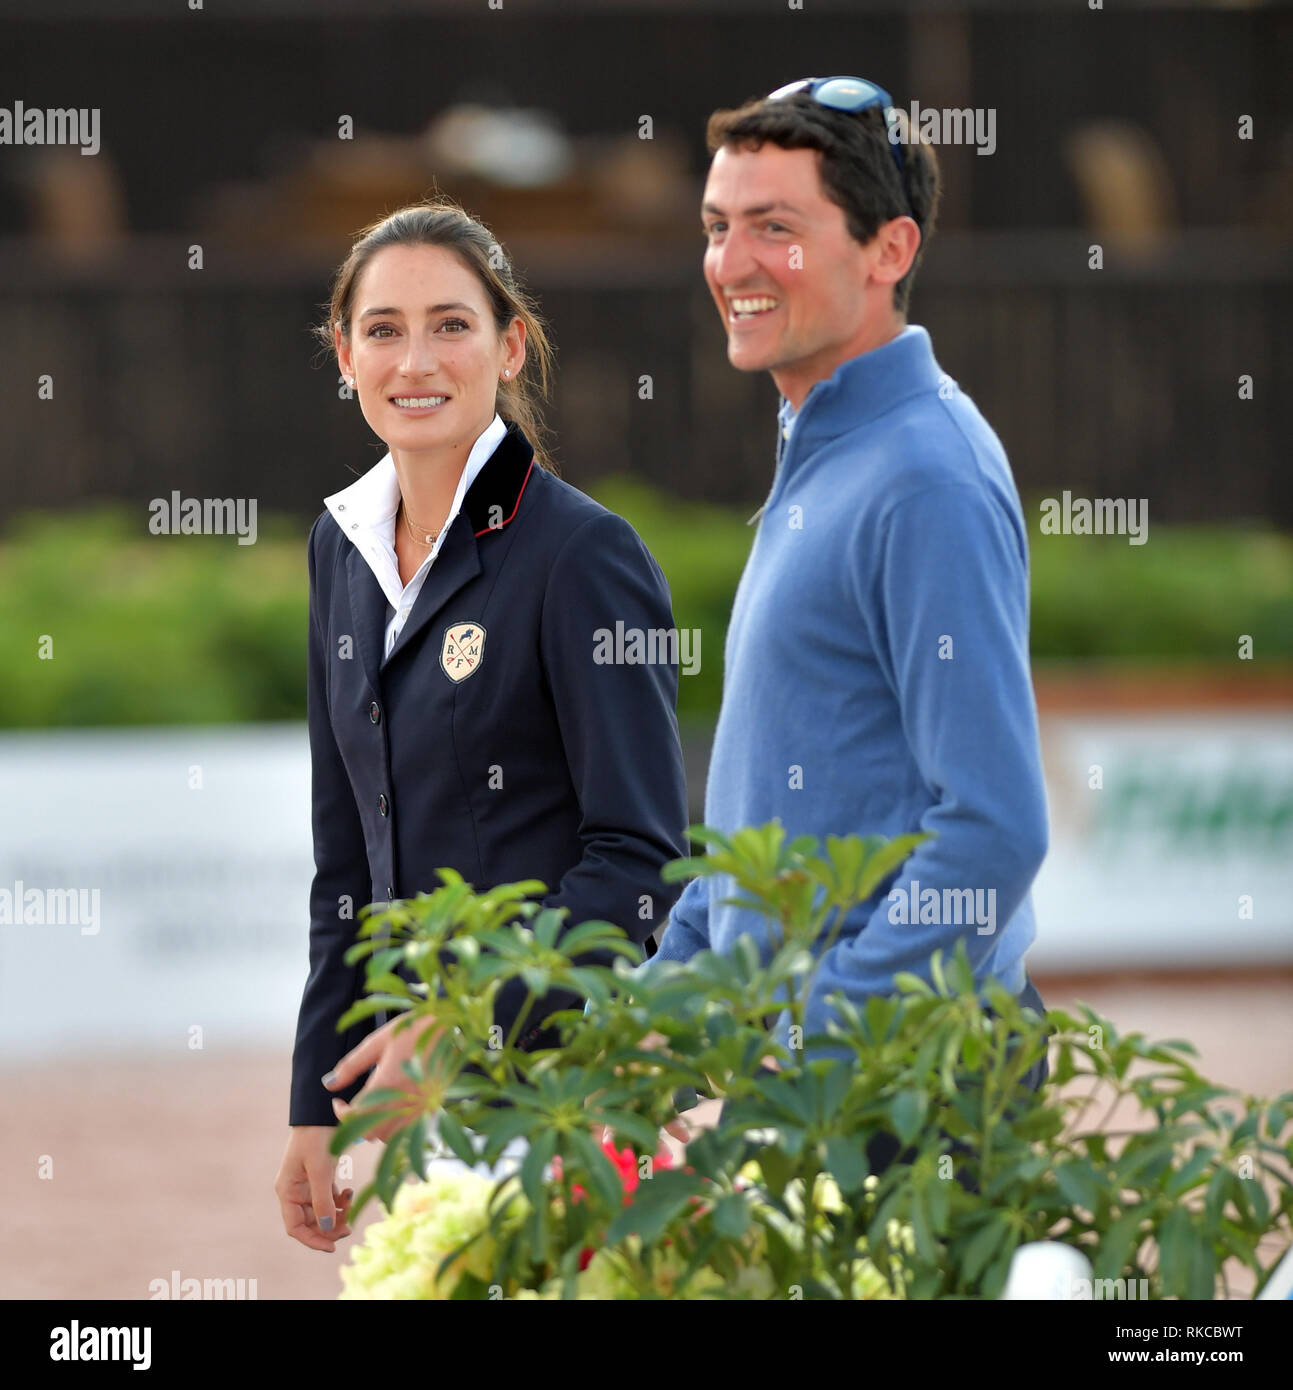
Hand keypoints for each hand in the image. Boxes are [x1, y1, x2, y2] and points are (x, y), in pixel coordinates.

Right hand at [274, 1126, 355, 1251]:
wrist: (322, 1110)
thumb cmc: (316, 1137)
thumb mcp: (320, 1169)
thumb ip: (322, 1200)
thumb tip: (327, 1229)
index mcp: (287, 1191)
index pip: (295, 1227)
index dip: (312, 1240)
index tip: (332, 1246)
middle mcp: (294, 1190)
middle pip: (310, 1222)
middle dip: (329, 1228)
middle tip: (349, 1228)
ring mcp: (307, 1184)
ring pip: (321, 1211)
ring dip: (336, 1214)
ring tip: (350, 1204)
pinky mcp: (320, 1176)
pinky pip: (329, 1198)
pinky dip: (339, 1200)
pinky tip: (348, 1192)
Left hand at [323, 1013, 444, 1143]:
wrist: (449, 1024)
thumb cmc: (410, 1029)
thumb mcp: (377, 1042)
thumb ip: (351, 1065)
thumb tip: (329, 1084)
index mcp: (387, 1083)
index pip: (355, 1116)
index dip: (341, 1114)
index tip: (338, 1102)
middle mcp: (404, 1101)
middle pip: (371, 1133)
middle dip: (357, 1124)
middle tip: (354, 1107)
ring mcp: (420, 1107)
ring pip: (390, 1136)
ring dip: (376, 1127)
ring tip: (374, 1108)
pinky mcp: (432, 1108)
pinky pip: (408, 1130)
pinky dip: (396, 1127)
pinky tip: (394, 1109)